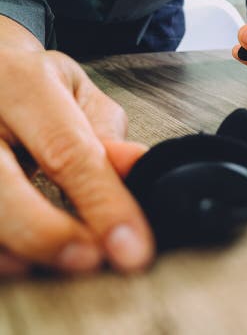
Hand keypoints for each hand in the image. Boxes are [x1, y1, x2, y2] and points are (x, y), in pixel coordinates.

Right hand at [0, 35, 153, 277]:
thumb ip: (103, 130)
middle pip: (2, 189)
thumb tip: (137, 167)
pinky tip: (21, 260)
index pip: (67, 151)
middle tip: (91, 261)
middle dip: (49, 236)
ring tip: (63, 261)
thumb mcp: (71, 87)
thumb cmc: (24, 81)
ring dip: (21, 249)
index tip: (131, 246)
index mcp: (17, 81)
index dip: (102, 204)